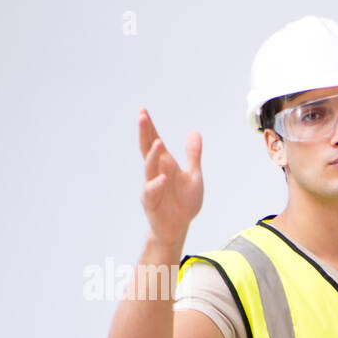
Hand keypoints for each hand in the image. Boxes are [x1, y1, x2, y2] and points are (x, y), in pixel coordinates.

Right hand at [138, 108, 201, 248]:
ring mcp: (151, 186)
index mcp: (165, 164)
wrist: (178, 226)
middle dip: (145, 133)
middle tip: (142, 116)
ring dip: (153, 155)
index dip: (149, 127)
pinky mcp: (151, 201)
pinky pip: (152, 191)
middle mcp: (155, 172)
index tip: (143, 111)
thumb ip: (193, 155)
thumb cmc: (184, 202)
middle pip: (147, 149)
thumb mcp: (194, 177)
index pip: (154, 141)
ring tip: (158, 142)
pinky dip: (158, 184)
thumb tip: (194, 132)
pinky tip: (164, 178)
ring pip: (149, 168)